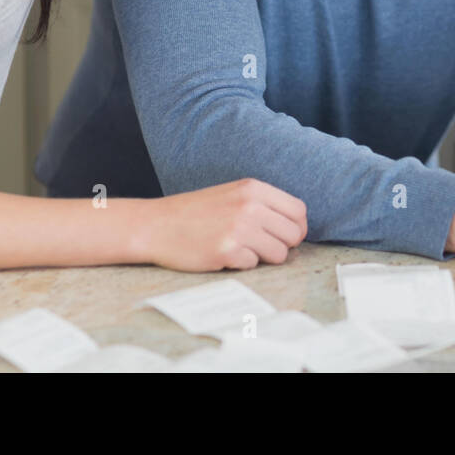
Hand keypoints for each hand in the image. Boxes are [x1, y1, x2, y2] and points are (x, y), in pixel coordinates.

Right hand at [139, 179, 307, 270]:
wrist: (156, 225)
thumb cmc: (195, 212)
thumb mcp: (232, 194)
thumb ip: (262, 204)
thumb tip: (296, 226)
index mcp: (253, 188)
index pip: (299, 210)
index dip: (296, 227)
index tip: (284, 236)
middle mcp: (250, 206)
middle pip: (294, 234)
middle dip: (283, 245)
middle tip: (262, 247)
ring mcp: (239, 228)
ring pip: (279, 254)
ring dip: (264, 257)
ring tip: (242, 250)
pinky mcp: (227, 251)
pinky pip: (254, 265)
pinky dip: (242, 264)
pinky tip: (224, 255)